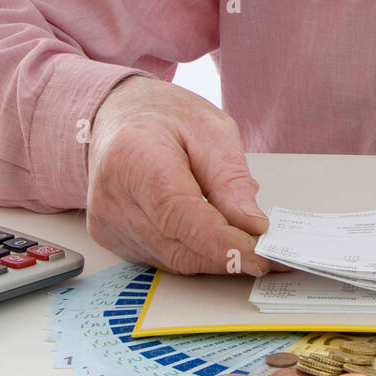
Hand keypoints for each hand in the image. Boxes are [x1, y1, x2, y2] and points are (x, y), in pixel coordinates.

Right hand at [85, 75, 290, 275]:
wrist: (121, 116)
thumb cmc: (165, 116)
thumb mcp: (212, 131)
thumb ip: (231, 180)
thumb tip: (251, 226)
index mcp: (133, 158)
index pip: (177, 214)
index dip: (220, 241)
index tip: (258, 254)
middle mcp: (111, 196)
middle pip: (178, 244)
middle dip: (229, 253)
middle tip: (269, 251)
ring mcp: (107, 222)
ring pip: (174, 260)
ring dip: (214, 257)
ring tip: (246, 239)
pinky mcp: (111, 238)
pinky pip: (162, 258)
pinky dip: (194, 252)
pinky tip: (213, 235)